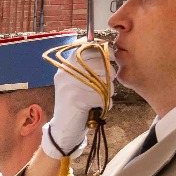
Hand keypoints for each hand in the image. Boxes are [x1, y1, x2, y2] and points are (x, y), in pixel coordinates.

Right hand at [43, 41, 111, 158]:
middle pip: (99, 63)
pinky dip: (105, 103)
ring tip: (101, 98)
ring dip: (108, 90)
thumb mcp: (78, 82)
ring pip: (103, 79)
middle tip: (106, 85)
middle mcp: (66, 73)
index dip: (102, 49)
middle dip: (109, 73)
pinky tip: (98, 107)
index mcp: (66, 66)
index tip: (111, 56)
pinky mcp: (76, 98)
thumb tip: (109, 51)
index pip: (86, 47)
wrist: (64, 129)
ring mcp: (69, 85)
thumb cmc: (76, 104)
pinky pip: (101, 95)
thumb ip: (88, 67)